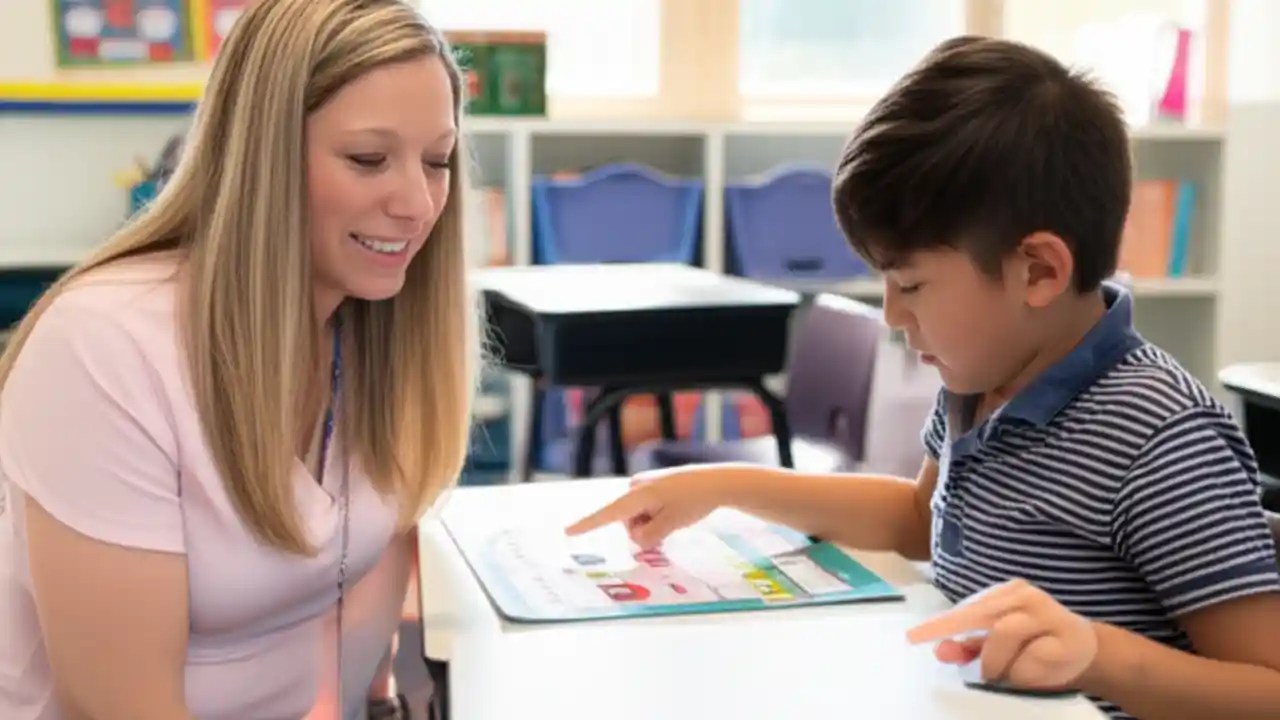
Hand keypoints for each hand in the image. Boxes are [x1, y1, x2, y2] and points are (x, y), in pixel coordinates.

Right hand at [564, 469, 724, 547]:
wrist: (716, 481)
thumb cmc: (693, 501)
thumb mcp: (670, 524)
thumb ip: (649, 537)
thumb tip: (637, 540)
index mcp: (637, 496)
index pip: (607, 514)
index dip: (587, 525)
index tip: (568, 531)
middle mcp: (636, 487)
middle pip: (627, 522)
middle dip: (643, 530)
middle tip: (669, 527)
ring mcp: (645, 485)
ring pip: (638, 517)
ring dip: (652, 524)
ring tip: (675, 517)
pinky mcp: (655, 486)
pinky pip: (647, 509)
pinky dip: (657, 517)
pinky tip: (675, 513)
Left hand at [906, 578, 1098, 689]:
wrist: (1091, 652)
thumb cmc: (1038, 647)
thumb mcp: (998, 648)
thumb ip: (970, 648)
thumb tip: (941, 650)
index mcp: (1004, 593)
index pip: (965, 609)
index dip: (940, 625)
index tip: (913, 638)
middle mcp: (1023, 595)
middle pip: (981, 616)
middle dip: (967, 645)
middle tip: (966, 667)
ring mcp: (1046, 610)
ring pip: (1003, 633)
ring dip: (1000, 662)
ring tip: (1008, 674)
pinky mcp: (1066, 633)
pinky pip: (1031, 656)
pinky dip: (1024, 671)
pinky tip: (1036, 671)